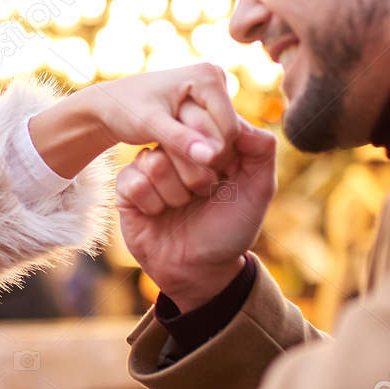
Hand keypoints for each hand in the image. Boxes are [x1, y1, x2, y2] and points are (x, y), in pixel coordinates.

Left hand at [29, 63, 241, 189]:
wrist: (110, 104)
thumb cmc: (124, 110)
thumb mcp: (149, 124)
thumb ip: (179, 140)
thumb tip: (210, 157)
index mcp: (208, 76)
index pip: (228, 130)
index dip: (208, 153)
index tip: (177, 159)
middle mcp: (216, 78)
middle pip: (228, 133)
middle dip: (203, 151)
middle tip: (170, 155)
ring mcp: (213, 91)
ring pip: (222, 137)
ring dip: (200, 152)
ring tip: (170, 152)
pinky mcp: (208, 104)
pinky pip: (214, 135)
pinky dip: (197, 147)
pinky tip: (175, 150)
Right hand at [119, 117, 277, 310]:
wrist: (199, 270)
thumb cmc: (230, 229)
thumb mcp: (258, 189)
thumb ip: (261, 149)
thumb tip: (238, 119)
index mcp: (206, 141)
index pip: (205, 118)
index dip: (216, 151)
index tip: (226, 175)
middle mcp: (176, 148)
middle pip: (176, 138)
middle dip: (197, 176)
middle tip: (204, 195)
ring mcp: (150, 165)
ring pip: (155, 161)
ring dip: (175, 194)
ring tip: (182, 206)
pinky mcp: (127, 187)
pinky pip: (135, 181)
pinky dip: (154, 204)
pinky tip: (159, 214)